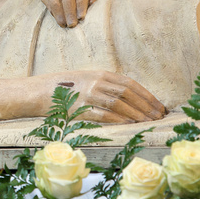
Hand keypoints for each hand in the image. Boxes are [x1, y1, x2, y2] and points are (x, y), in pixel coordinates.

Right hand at [51, 71, 166, 123]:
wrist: (40, 91)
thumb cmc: (66, 87)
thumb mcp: (88, 79)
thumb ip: (106, 85)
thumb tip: (130, 98)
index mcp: (101, 74)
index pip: (130, 84)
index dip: (147, 95)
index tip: (159, 106)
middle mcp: (97, 82)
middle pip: (128, 94)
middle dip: (146, 106)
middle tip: (158, 116)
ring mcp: (89, 95)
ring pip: (119, 104)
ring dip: (136, 114)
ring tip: (148, 122)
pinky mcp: (80, 108)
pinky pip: (104, 114)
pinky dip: (119, 119)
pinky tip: (130, 124)